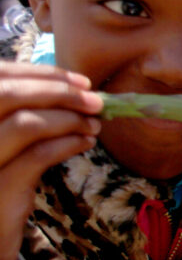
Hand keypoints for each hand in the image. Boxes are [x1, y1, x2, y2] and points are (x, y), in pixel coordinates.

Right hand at [0, 62, 102, 259]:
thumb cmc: (1, 185)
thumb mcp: (8, 146)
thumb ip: (26, 117)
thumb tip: (73, 91)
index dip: (40, 74)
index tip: (79, 81)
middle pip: (7, 95)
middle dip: (58, 91)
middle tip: (94, 99)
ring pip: (24, 124)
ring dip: (68, 118)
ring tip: (93, 125)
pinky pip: (37, 156)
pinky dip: (67, 144)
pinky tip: (84, 143)